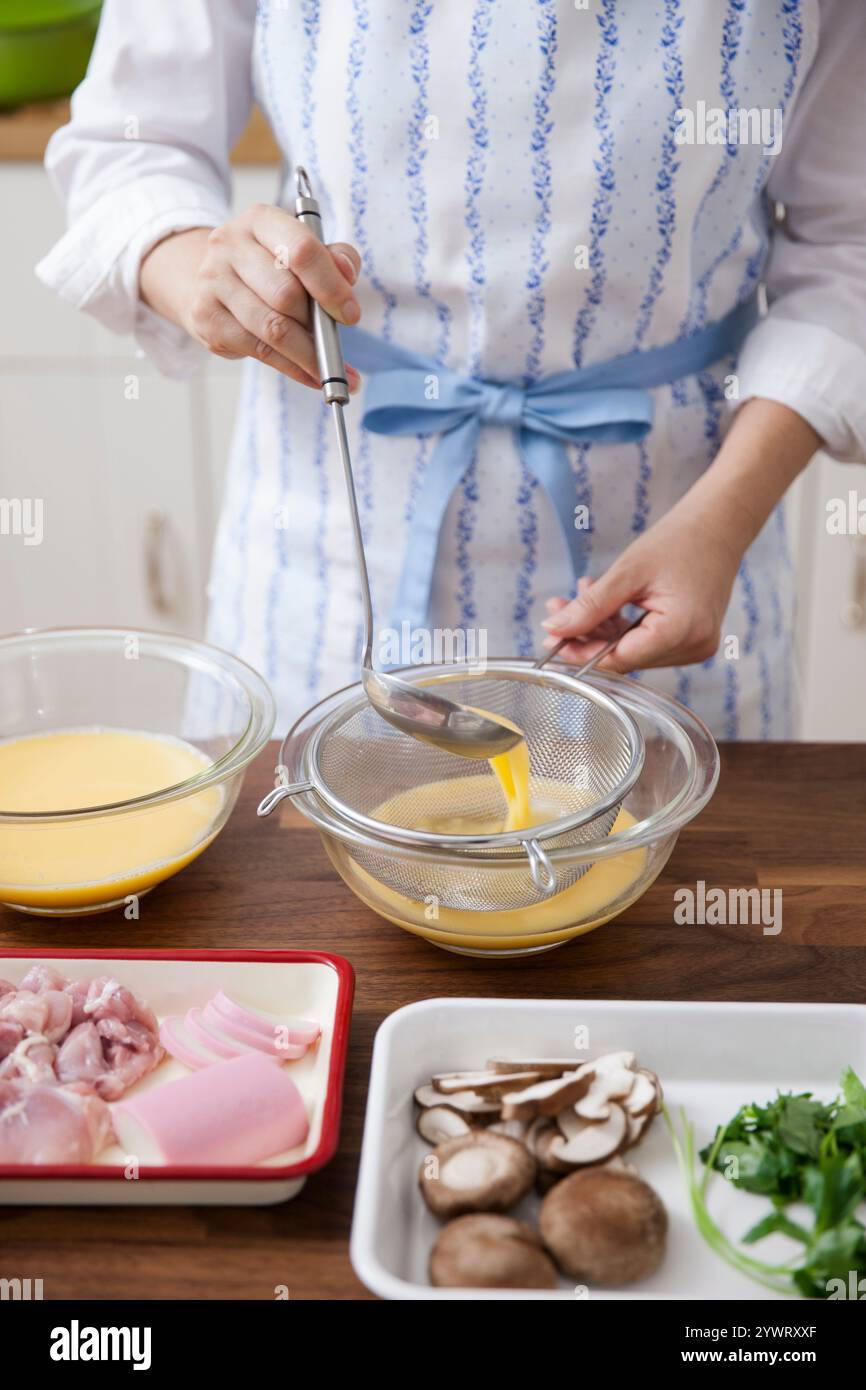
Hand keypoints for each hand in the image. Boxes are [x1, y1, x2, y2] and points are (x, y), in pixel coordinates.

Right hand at [140, 204, 361, 388]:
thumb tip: (347, 274)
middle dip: (316, 325)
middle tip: (333, 343)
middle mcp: (229, 245)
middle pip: (286, 294)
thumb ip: (335, 258)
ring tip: (328, 368)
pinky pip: (259, 351)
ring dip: (307, 354)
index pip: (302, 250)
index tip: (351, 316)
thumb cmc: (269, 267)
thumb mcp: (302, 251)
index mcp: (260, 220)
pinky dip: (292, 368)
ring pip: (272, 328)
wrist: (211, 281)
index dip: (332, 287)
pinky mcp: (205, 317)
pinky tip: (309, 375)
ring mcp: (212, 281)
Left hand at [539, 398, 821, 672]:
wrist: (719, 525)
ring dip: (602, 627)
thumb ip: (590, 606)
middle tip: (557, 608)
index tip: (551, 638)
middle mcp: (693, 647)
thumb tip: (554, 630)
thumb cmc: (680, 540)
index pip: (619, 659)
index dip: (581, 651)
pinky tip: (605, 601)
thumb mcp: (627, 573)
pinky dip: (622, 626)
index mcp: (680, 632)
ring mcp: (695, 646)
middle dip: (587, 634)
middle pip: (624, 656)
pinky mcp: (692, 639)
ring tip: (582, 592)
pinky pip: (646, 641)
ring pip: (632, 649)